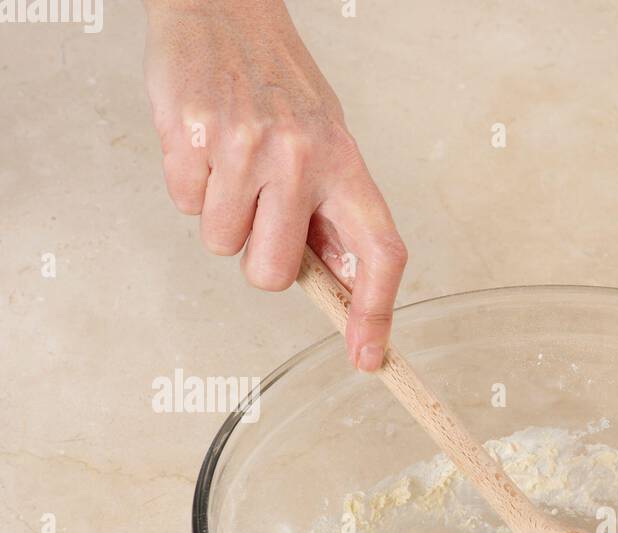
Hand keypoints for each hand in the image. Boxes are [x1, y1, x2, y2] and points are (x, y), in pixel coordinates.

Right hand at [143, 0, 406, 369]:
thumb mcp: (328, 143)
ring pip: (221, 243)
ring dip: (219, 215)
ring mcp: (245, 146)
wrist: (224, 7)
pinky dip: (187, 184)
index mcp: (346, 166)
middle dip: (258, 257)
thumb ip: (334, 214)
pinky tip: (203, 144)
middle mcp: (302, 158)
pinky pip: (182, 204)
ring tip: (230, 163)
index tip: (368, 358)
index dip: (376, 314)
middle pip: (272, 273)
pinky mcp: (191, 134)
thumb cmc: (279, 85)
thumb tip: (343, 289)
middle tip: (258, 212)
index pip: (380, 253)